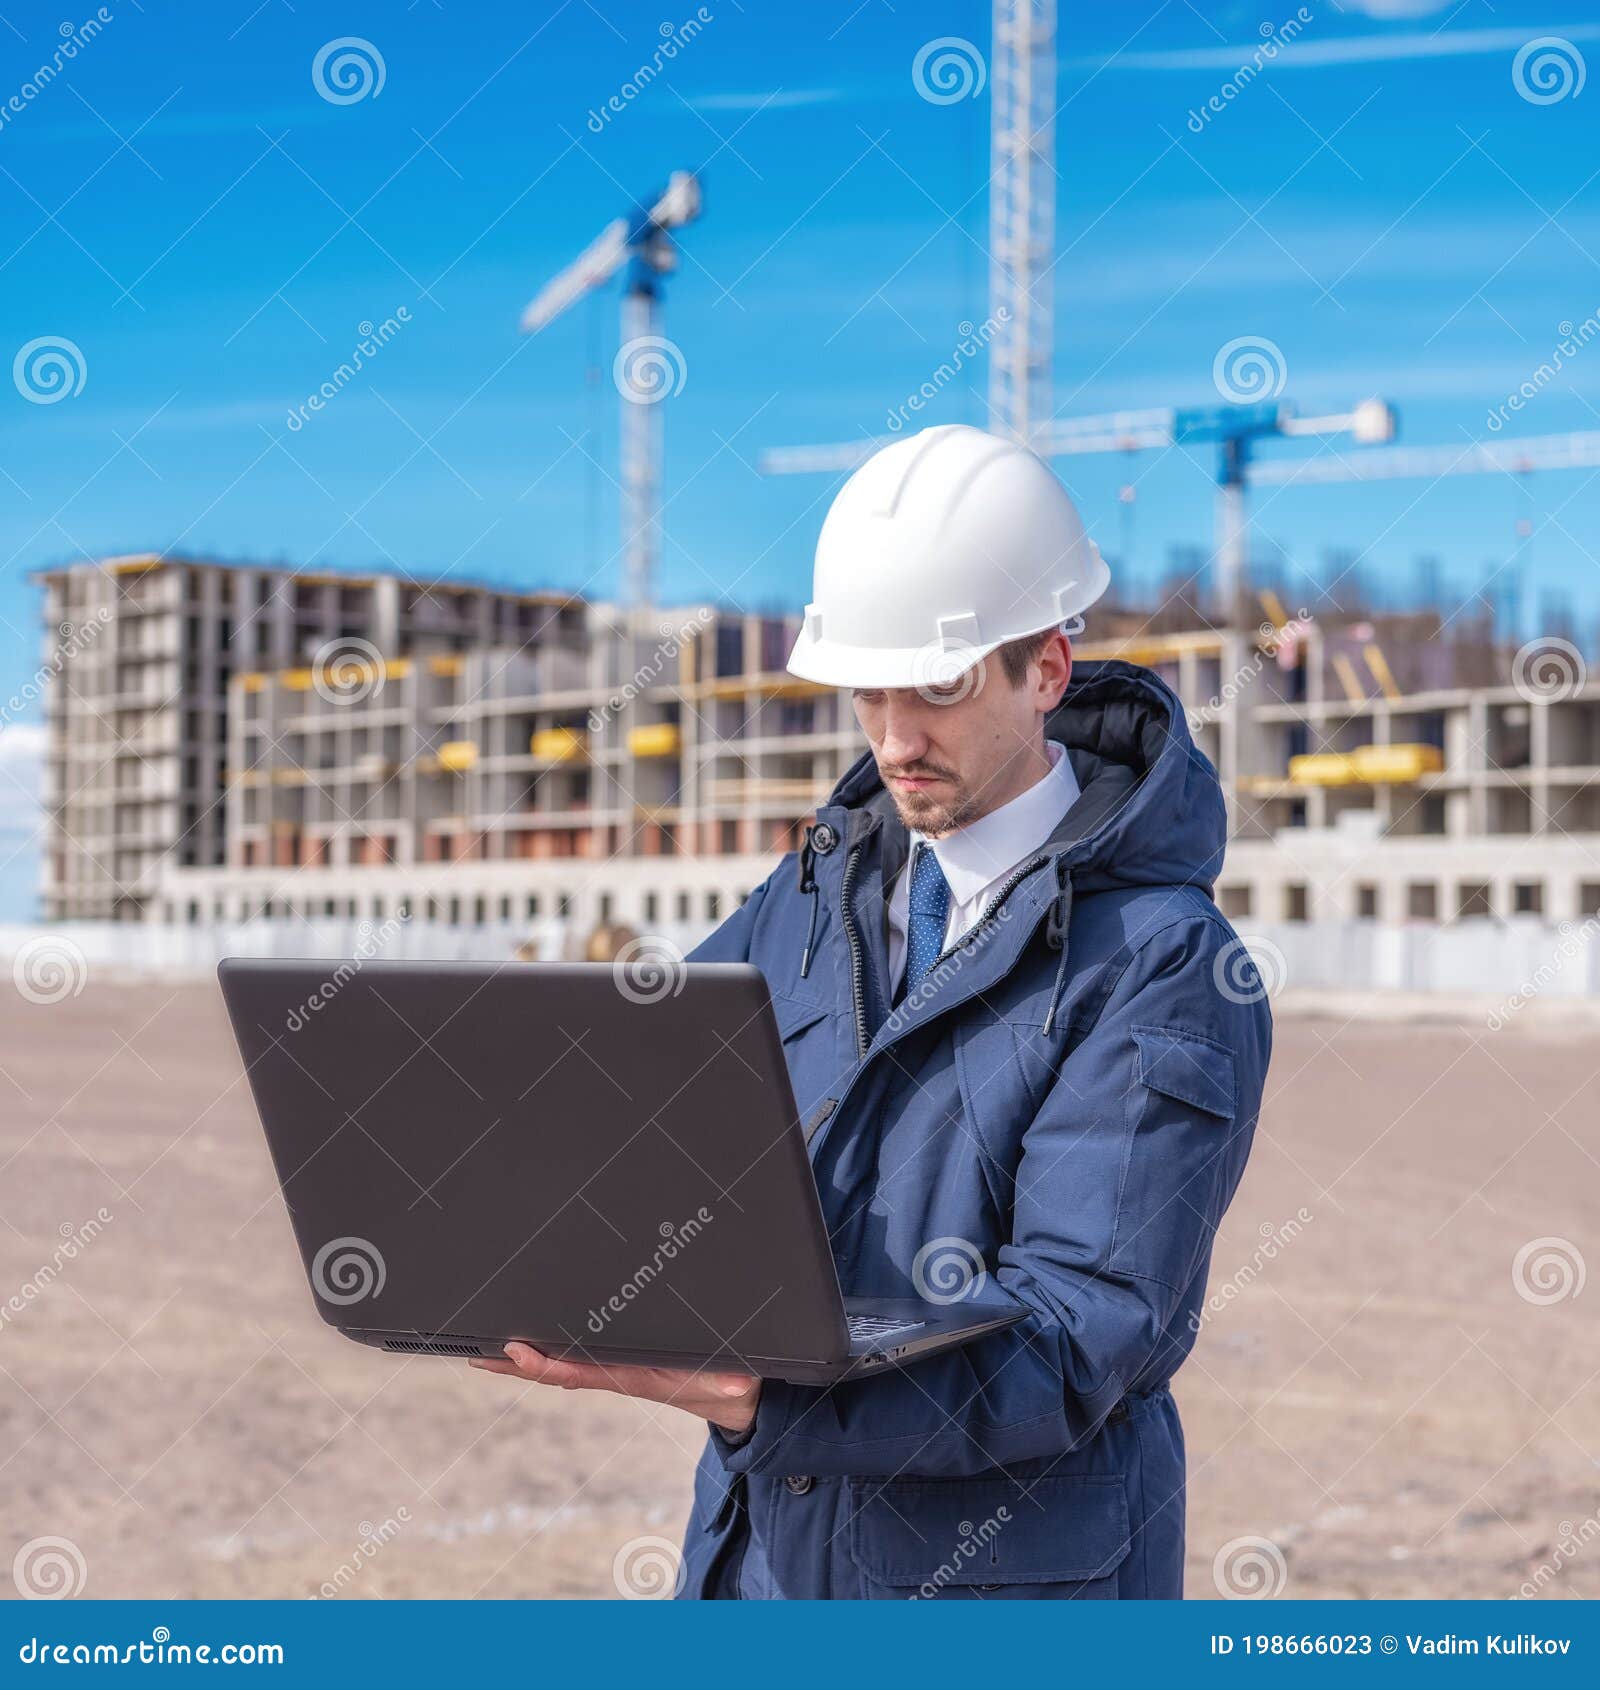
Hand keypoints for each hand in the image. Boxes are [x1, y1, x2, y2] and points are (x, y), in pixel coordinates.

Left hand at [470, 1342, 759, 1434]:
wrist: (733, 1400)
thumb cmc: (729, 1385)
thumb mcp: (732, 1382)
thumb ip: (733, 1382)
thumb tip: (735, 1385)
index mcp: (634, 1378)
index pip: (581, 1371)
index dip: (545, 1363)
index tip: (515, 1351)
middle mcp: (616, 1376)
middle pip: (556, 1371)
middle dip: (514, 1365)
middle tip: (474, 1353)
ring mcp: (614, 1372)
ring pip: (560, 1365)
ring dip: (523, 1360)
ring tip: (487, 1348)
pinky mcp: (619, 1364)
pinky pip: (575, 1357)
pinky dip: (548, 1352)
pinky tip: (529, 1344)